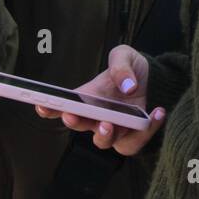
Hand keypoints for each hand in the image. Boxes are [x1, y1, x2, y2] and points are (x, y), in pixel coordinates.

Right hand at [36, 44, 165, 155]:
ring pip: (103, 141)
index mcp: (86, 97)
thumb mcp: (125, 56)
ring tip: (111, 123)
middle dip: (74, 122)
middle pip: (79, 125)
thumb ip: (121, 65)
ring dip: (104, 135)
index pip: (62, 106)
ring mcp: (113, 129)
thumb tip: (126, 86)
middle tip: (73, 116)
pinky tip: (158, 112)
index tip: (41, 104)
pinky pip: (134, 142)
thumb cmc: (131, 68)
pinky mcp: (131, 137)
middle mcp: (95, 116)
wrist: (154, 79)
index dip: (49, 108)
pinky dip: (146, 131)